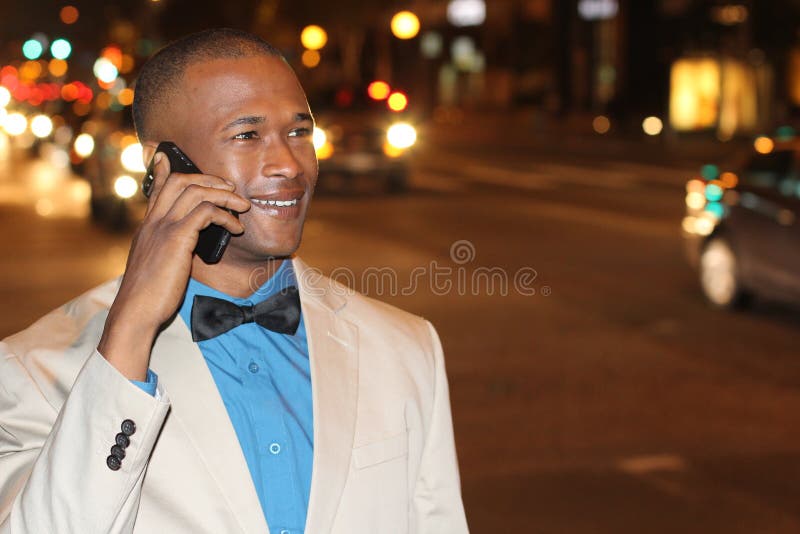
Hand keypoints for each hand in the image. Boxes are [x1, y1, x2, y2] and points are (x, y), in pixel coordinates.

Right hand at [97, 151, 250, 379]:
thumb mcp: (156, 266)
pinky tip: (236, 227)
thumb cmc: (149, 296)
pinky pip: (205, 213)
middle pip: (180, 181)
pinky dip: (224, 215)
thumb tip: (182, 250)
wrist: (135, 312)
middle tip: (230, 188)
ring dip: (224, 195)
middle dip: (209, 179)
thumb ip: (167, 250)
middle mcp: (153, 222)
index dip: (166, 171)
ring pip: (195, 191)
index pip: (157, 190)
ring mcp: (163, 228)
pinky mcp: (176, 239)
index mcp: (147, 227)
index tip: (169, 157)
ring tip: (242, 206)